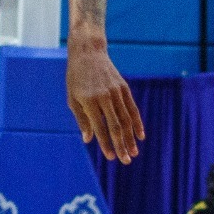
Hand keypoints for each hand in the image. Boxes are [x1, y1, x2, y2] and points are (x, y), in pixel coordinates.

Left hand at [65, 47, 144, 161]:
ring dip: (131, 138)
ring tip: (134, 152)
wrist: (88, 53)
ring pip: (126, 119)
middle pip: (116, 126)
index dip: (106, 144)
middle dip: (121, 145)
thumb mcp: (72, 99)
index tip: (111, 157)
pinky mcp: (124, 88)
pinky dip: (137, 123)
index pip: (100, 128)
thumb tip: (89, 140)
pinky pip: (132, 109)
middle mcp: (105, 97)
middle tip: (126, 161)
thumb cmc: (76, 79)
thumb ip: (82, 120)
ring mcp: (116, 92)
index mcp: (89, 101)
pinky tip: (141, 136)